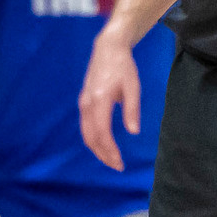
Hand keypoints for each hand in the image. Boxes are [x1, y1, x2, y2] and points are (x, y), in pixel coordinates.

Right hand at [79, 30, 141, 170]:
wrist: (107, 49)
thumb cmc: (123, 67)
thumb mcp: (133, 87)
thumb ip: (132, 109)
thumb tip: (133, 132)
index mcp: (99, 100)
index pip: (102, 133)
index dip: (110, 151)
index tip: (120, 163)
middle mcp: (87, 104)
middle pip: (91, 137)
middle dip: (103, 155)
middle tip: (118, 166)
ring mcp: (83, 103)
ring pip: (86, 134)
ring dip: (97, 149)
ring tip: (111, 159)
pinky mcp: (83, 102)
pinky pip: (85, 126)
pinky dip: (93, 139)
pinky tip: (104, 145)